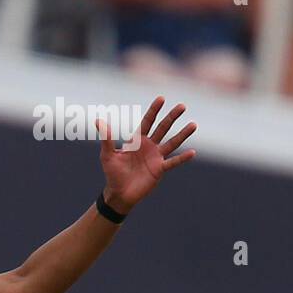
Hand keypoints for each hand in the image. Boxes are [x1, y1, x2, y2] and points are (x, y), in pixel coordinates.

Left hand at [98, 96, 196, 214]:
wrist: (118, 194)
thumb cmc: (112, 174)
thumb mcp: (107, 156)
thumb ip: (106, 138)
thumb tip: (99, 120)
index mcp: (137, 140)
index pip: (147, 122)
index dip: (154, 110)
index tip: (161, 98)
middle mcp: (149, 146)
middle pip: (163, 128)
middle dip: (172, 117)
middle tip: (182, 106)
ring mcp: (156, 157)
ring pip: (172, 143)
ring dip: (182, 134)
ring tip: (193, 124)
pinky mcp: (159, 169)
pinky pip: (172, 162)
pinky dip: (182, 158)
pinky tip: (192, 152)